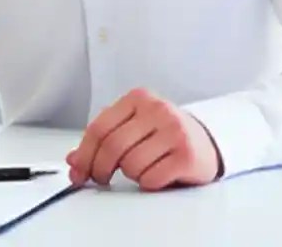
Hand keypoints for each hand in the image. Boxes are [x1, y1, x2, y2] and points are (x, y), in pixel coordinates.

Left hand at [66, 88, 222, 190]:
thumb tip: (73, 161)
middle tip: (100, 179)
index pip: (98, 128)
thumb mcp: (132, 128)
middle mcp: (157, 110)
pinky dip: (147, 183)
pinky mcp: (187, 155)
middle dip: (99, 169)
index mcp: (138, 98)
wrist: (208, 142)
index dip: (84, 154)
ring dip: (129, 175)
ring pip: (131, 164)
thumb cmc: (163, 135)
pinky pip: (151, 178)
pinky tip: (156, 175)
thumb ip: (103, 140)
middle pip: (112, 146)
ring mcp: (174, 131)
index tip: (78, 171)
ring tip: (140, 169)